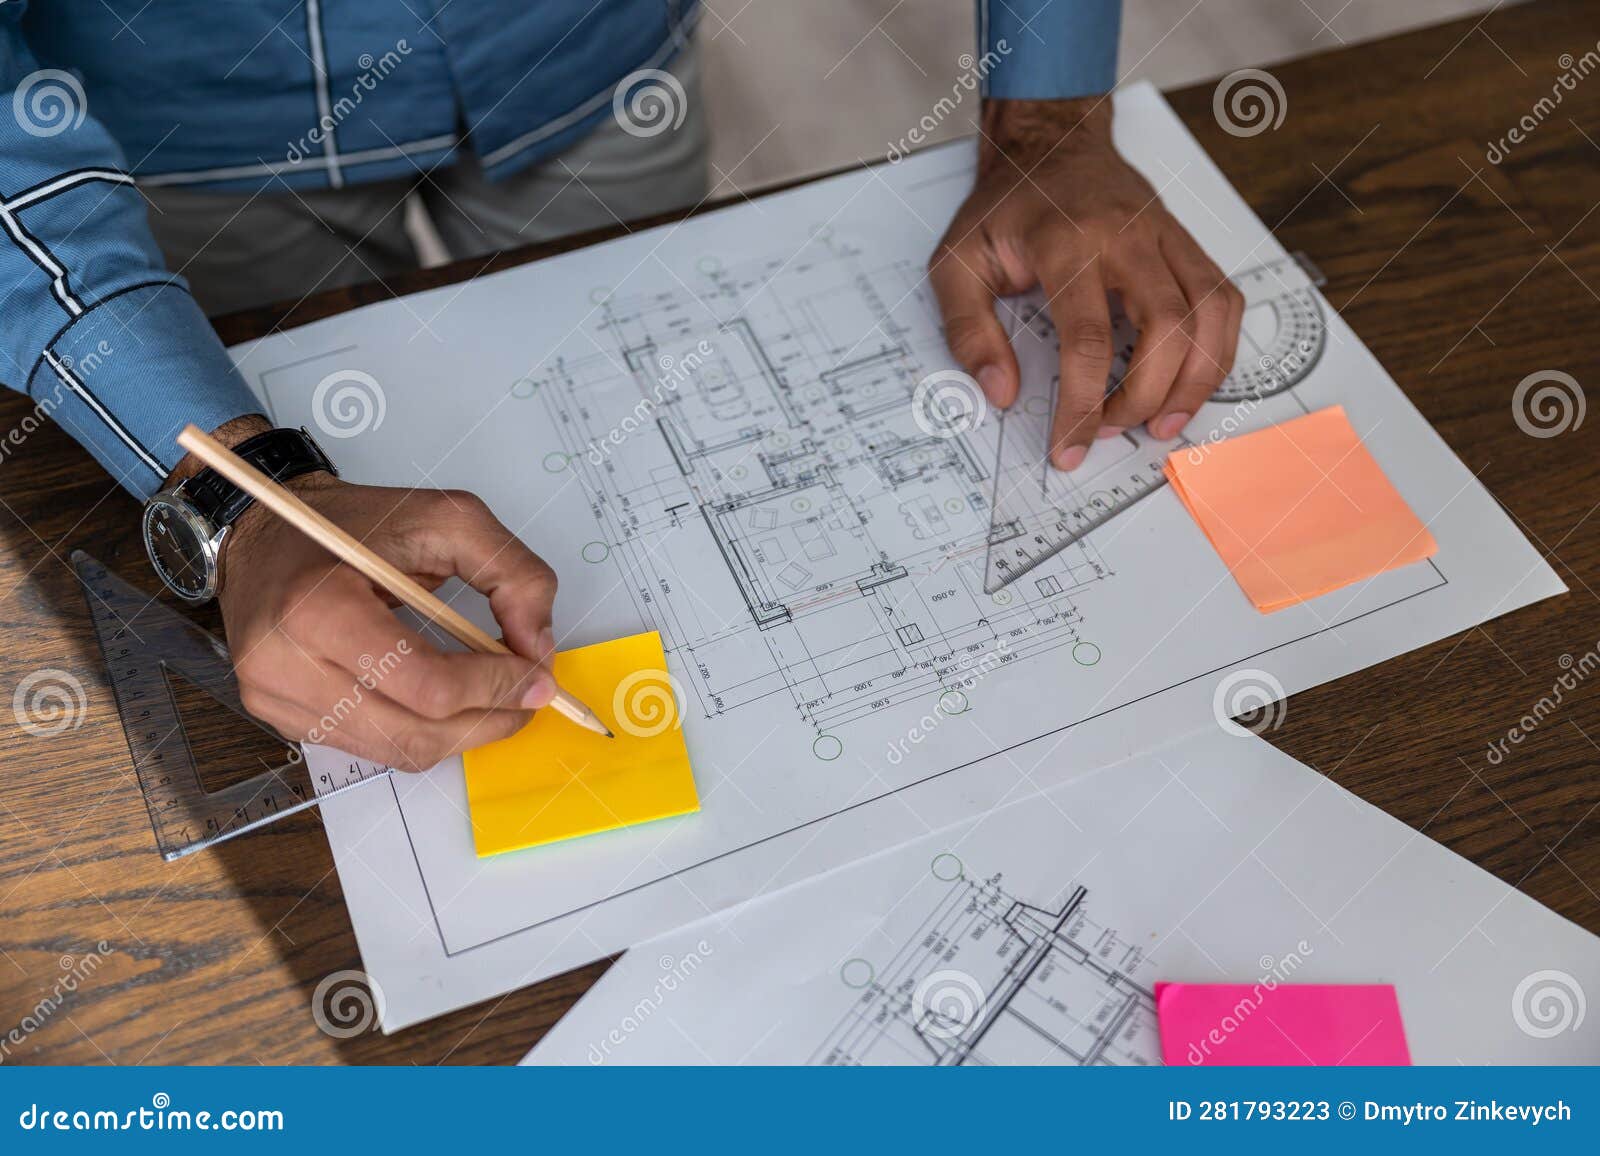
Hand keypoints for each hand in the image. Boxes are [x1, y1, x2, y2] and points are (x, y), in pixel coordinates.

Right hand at [195, 420, 559, 769]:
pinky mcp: (281, 719)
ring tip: (495, 700)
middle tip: (530, 697)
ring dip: (462, 734)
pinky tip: (444, 702)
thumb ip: (510, 573)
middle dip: (490, 720)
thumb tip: (538, 649)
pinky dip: (423, 732)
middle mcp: (285, 665)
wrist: (266, 533)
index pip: (426, 684)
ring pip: (399, 752)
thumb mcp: (446, 518)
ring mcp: (277, 700)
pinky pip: (373, 747)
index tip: (537, 676)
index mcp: (318, 608)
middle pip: (416, 732)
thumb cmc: (354, 523)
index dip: (495, 688)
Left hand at [930, 97, 1243, 468]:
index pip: (1087, 338)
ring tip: (1162, 423)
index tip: (1069, 446)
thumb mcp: (955, 261)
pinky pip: (1223, 299)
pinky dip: (1218, 348)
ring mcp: (1164, 236)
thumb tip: (1001, 391)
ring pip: (1209, 313)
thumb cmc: (1005, 206)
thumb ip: (968, 330)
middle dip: (1144, 396)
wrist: (1050, 142)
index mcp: (1064, 241)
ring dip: (1195, 380)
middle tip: (1111, 430)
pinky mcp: (1187, 243)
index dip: (1082, 403)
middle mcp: (1125, 235)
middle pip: (1165, 327)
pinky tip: (1190, 381)